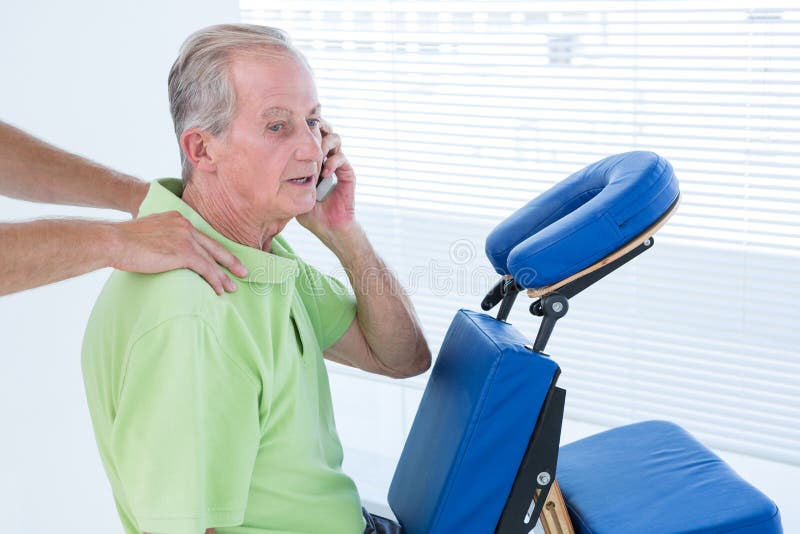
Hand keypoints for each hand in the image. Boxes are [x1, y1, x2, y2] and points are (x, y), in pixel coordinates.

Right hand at [109, 211, 247, 294]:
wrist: (114, 240)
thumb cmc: (123, 241)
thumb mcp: (147, 232)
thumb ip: (161, 238)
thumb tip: (164, 253)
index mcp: (177, 218)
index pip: (202, 236)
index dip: (215, 249)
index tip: (225, 259)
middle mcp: (185, 225)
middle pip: (214, 246)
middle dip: (230, 261)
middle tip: (243, 271)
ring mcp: (185, 238)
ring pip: (212, 260)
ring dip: (223, 276)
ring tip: (232, 288)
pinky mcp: (183, 252)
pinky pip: (206, 268)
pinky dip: (214, 280)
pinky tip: (219, 290)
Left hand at [296, 119, 357, 239]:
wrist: (328, 227)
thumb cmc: (308, 211)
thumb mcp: (292, 191)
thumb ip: (286, 177)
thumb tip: (264, 161)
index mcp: (312, 159)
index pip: (311, 133)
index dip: (305, 126)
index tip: (293, 127)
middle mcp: (326, 157)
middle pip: (325, 129)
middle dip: (317, 127)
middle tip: (307, 132)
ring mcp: (337, 164)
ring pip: (335, 138)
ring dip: (325, 142)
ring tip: (316, 155)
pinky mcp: (347, 173)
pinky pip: (341, 158)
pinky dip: (333, 162)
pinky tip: (325, 173)